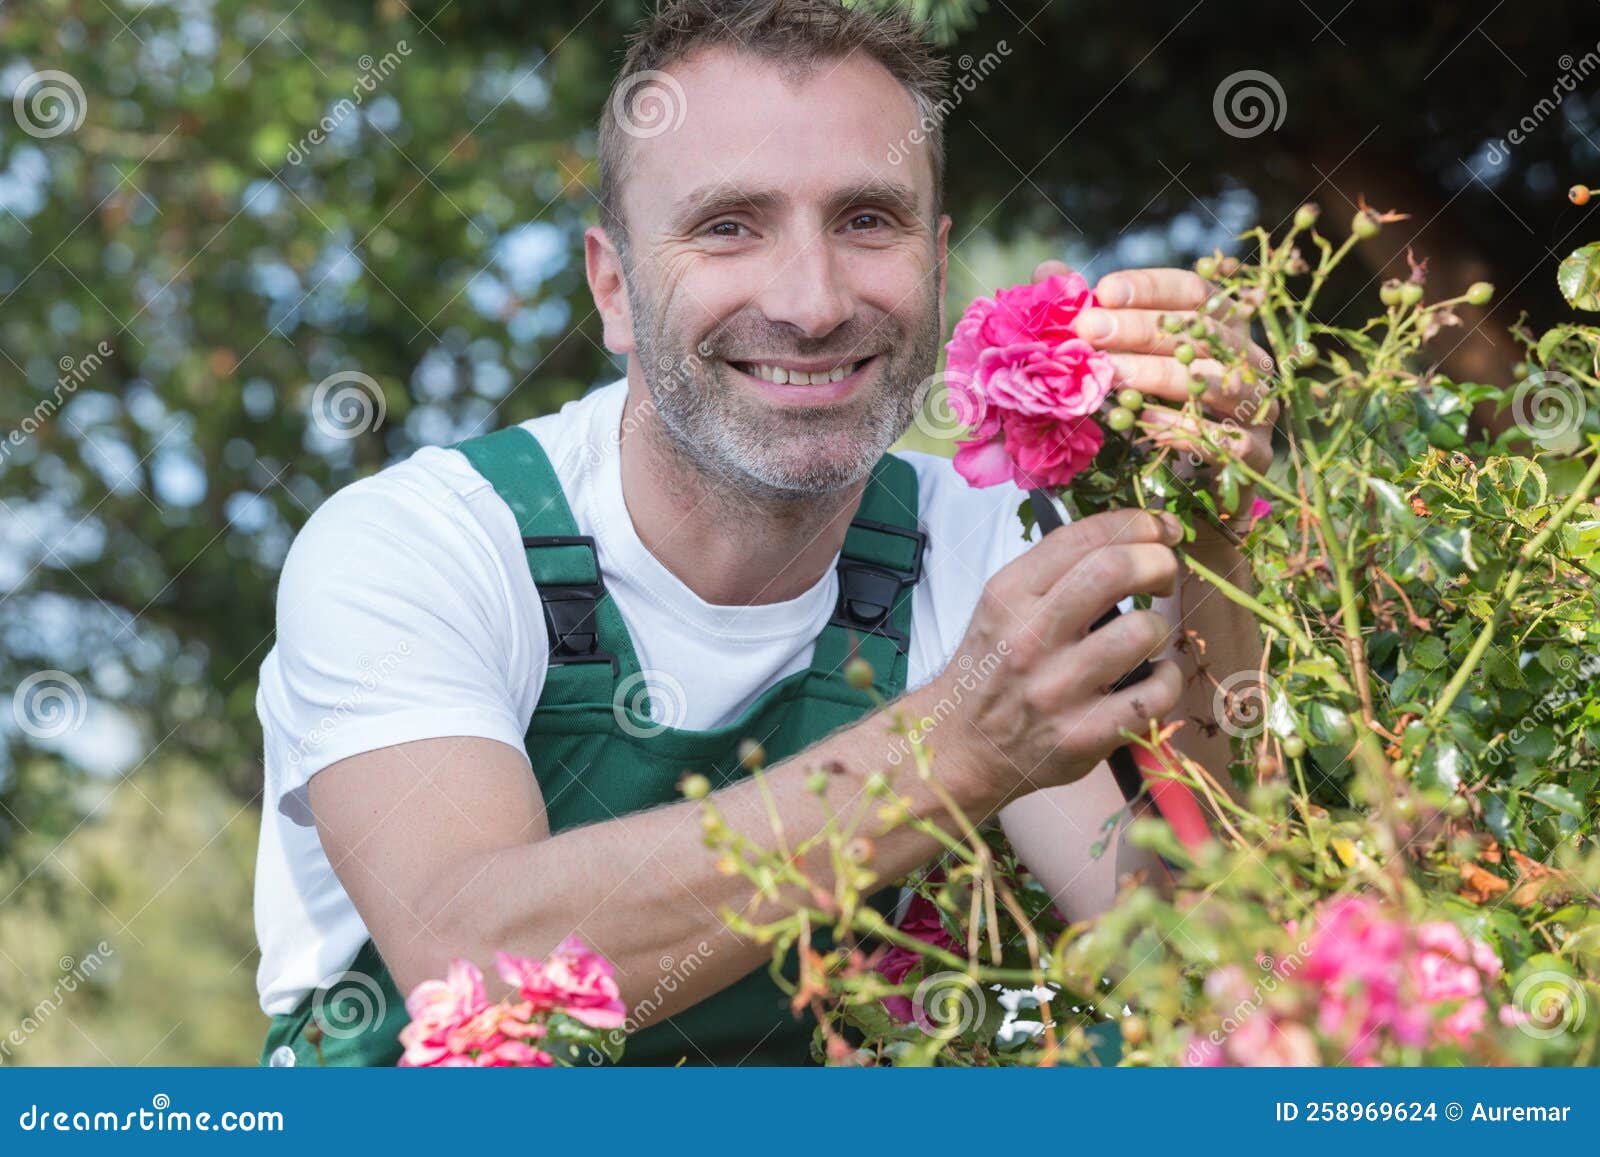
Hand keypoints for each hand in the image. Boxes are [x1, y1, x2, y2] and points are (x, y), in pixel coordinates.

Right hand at [931, 508, 1184, 804]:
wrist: (960, 747)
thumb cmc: (992, 669)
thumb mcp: (1002, 606)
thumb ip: (1055, 572)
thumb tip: (1137, 538)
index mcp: (1009, 594)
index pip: (1083, 537)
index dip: (1136, 523)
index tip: (1160, 530)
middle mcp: (1029, 636)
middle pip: (1116, 569)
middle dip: (1158, 562)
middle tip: (1163, 576)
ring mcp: (1056, 689)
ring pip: (1142, 630)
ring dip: (1161, 626)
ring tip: (1147, 635)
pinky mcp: (1082, 735)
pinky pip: (1154, 694)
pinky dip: (1167, 679)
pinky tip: (1153, 678)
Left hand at [1033, 261, 1278, 522]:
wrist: (1184, 499)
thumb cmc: (1147, 416)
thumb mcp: (1116, 366)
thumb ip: (1087, 318)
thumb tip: (1047, 274)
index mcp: (1220, 328)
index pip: (1194, 292)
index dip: (1151, 288)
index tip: (1104, 291)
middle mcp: (1247, 361)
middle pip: (1202, 333)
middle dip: (1142, 328)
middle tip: (1088, 330)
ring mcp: (1257, 408)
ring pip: (1215, 381)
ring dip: (1159, 374)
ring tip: (1109, 375)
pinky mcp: (1256, 456)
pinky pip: (1223, 438)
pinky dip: (1181, 427)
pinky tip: (1142, 422)